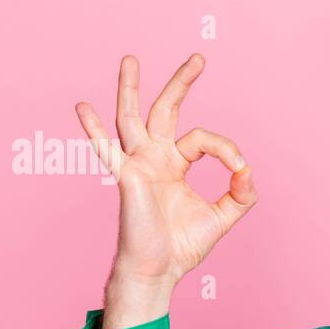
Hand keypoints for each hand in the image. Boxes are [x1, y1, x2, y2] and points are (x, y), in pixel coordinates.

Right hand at [76, 53, 255, 288]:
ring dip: (131, 88)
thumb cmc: (183, 245)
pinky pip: (108, 150)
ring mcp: (138, 164)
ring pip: (132, 118)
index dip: (225, 149)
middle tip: (198, 58)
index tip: (239, 168)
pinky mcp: (126, 177)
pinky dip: (94, 129)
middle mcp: (155, 158)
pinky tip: (82, 107)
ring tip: (130, 59)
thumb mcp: (223, 216)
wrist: (160, 270)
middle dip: (181, 83)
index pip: (202, 138)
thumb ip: (241, 193)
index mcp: (176, 164)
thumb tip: (247, 169)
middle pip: (166, 110)